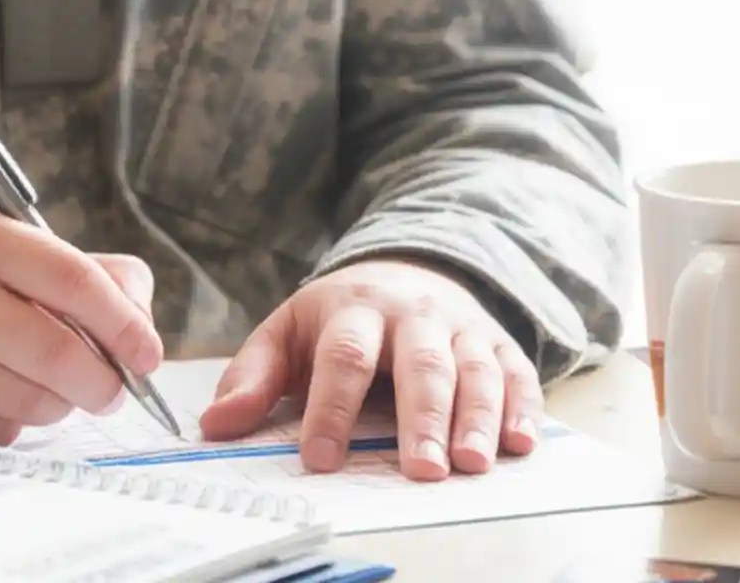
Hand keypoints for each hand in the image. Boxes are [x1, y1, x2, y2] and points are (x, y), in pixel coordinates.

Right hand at [0, 208, 162, 443]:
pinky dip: (23, 420)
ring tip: (55, 385)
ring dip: (63, 404)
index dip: (124, 324)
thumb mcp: (28, 254)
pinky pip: (3, 428)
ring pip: (34, 400)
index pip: (73, 281)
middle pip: (56, 353)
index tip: (149, 356)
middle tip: (114, 390)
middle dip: (103, 382)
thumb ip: (104, 278)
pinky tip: (7, 394)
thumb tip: (142, 333)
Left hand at [199, 259, 542, 479]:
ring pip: (475, 370)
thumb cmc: (337, 319)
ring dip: (477, 418)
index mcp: (353, 309)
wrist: (405, 269)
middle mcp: (413, 313)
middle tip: (422, 470)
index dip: (332, 407)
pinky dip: (523, 408)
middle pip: (421, 364)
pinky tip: (521, 444)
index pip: (344, 357)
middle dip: (423, 418)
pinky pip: (517, 372)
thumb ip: (253, 377)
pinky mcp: (497, 341)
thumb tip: (216, 424)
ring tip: (472, 464)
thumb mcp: (287, 334)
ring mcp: (460, 326)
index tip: (321, 457)